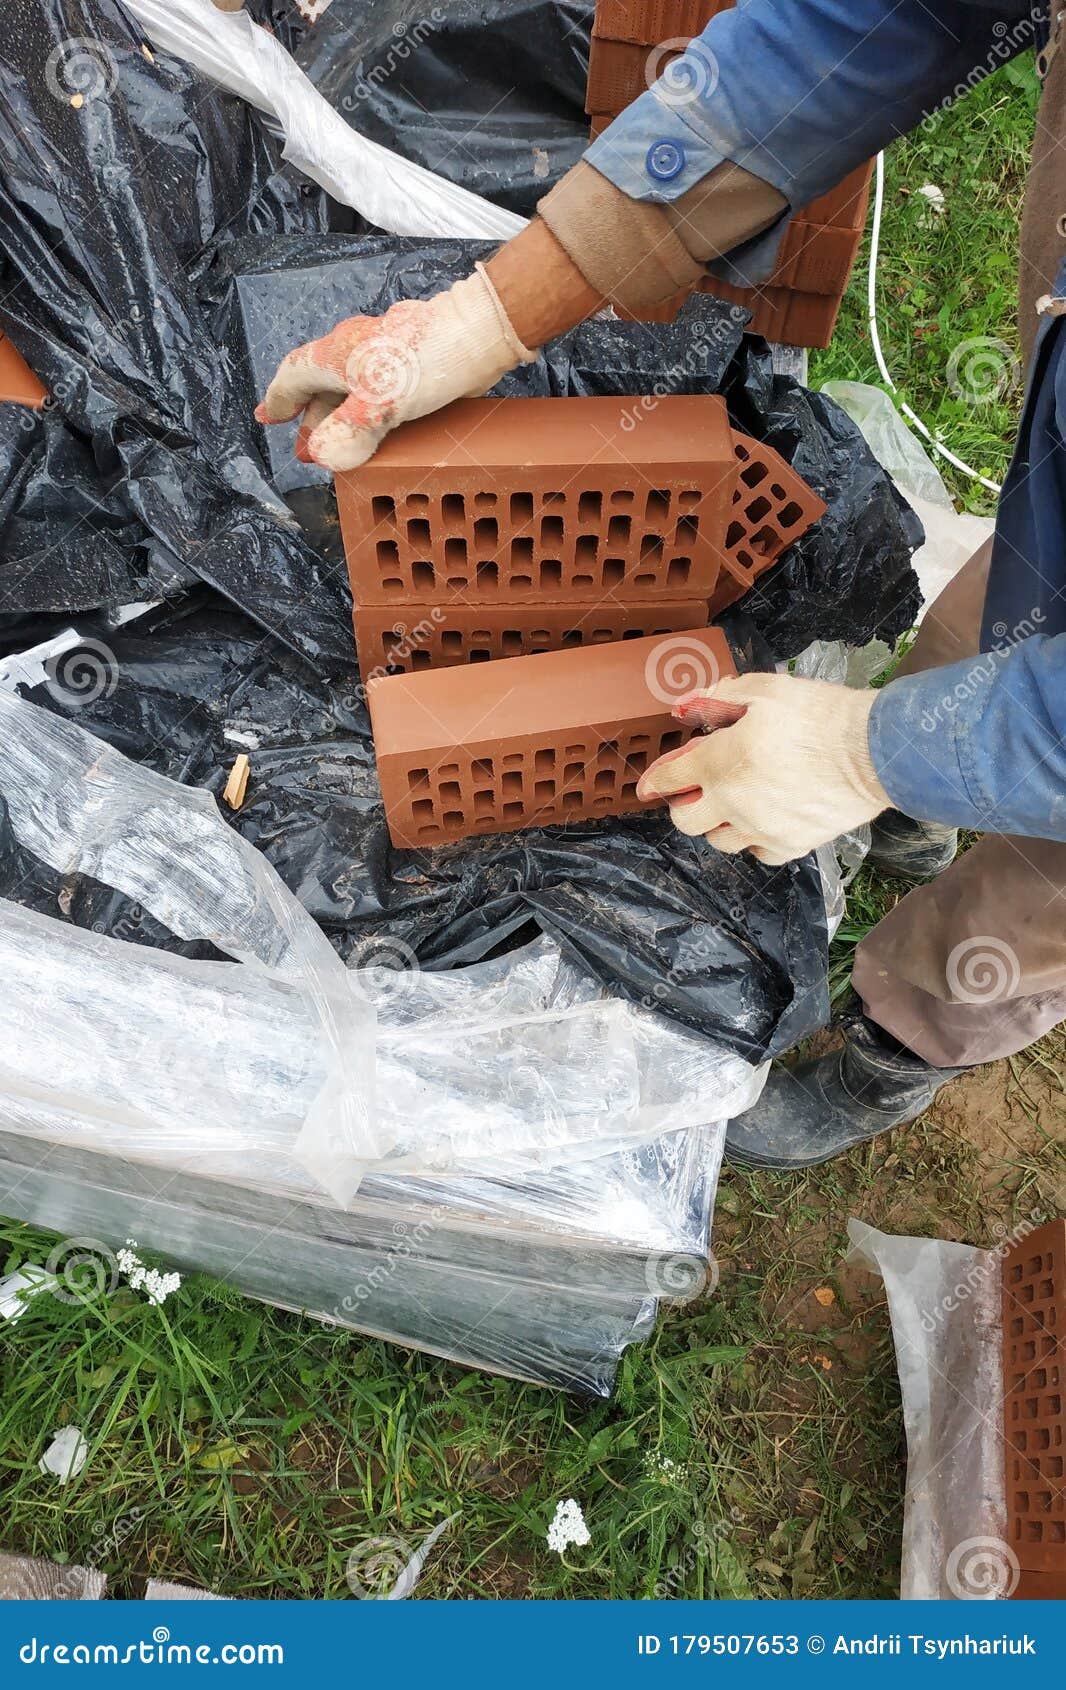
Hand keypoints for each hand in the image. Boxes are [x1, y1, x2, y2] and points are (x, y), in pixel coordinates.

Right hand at [255, 263, 535, 471]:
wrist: (479, 333)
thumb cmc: (424, 365)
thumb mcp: (378, 406)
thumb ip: (347, 432)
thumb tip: (322, 454)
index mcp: (336, 353)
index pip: (294, 375)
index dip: (279, 400)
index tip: (268, 419)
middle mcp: (355, 346)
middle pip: (322, 384)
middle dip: (312, 420)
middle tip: (306, 451)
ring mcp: (384, 351)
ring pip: (351, 385)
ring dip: (341, 417)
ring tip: (339, 447)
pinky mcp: (412, 358)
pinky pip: (378, 387)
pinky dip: (369, 409)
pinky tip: (380, 428)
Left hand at [637, 673, 890, 864]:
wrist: (874, 751)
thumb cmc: (818, 714)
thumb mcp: (762, 690)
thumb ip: (716, 699)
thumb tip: (683, 707)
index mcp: (719, 763)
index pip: (670, 778)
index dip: (655, 780)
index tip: (649, 785)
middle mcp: (733, 804)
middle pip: (685, 821)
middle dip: (683, 804)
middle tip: (695, 790)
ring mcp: (761, 829)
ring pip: (719, 840)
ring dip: (718, 822)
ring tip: (734, 801)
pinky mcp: (791, 844)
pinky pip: (758, 852)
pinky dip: (753, 839)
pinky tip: (762, 819)